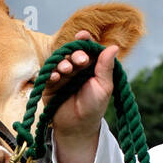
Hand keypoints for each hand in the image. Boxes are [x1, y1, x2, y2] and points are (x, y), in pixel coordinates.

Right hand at [47, 30, 117, 162]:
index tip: (82, 35)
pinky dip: (51, 74)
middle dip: (75, 53)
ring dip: (63, 63)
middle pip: (72, 53)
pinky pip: (48, 75)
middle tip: (80, 60)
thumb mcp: (103, 87)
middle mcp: (75, 69)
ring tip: (67, 70)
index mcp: (90, 66)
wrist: (78, 127)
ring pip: (59, 62)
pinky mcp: (50, 86)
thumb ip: (106, 67)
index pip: (87, 49)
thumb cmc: (93, 108)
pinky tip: (56, 77)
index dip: (84, 40)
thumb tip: (114, 46)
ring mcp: (62, 76)